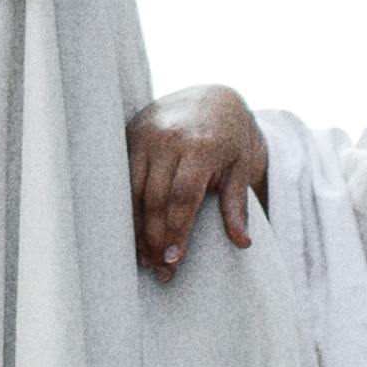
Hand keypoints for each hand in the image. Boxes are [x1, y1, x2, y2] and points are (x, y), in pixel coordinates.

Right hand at [131, 88, 265, 275]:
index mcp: (201, 144)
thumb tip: (243, 244)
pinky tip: (132, 233)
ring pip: (134, 190)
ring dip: (137, 228)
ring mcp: (145, 134)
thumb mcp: (242, 166)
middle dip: (156, 237)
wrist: (211, 96)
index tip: (174, 260)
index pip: (183, 195)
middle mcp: (169, 137)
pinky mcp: (130, 136)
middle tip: (160, 269)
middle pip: (155, 197)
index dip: (177, 229)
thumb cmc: (231, 136)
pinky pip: (124, 179)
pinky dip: (128, 209)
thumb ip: (238, 205)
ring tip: (144, 259)